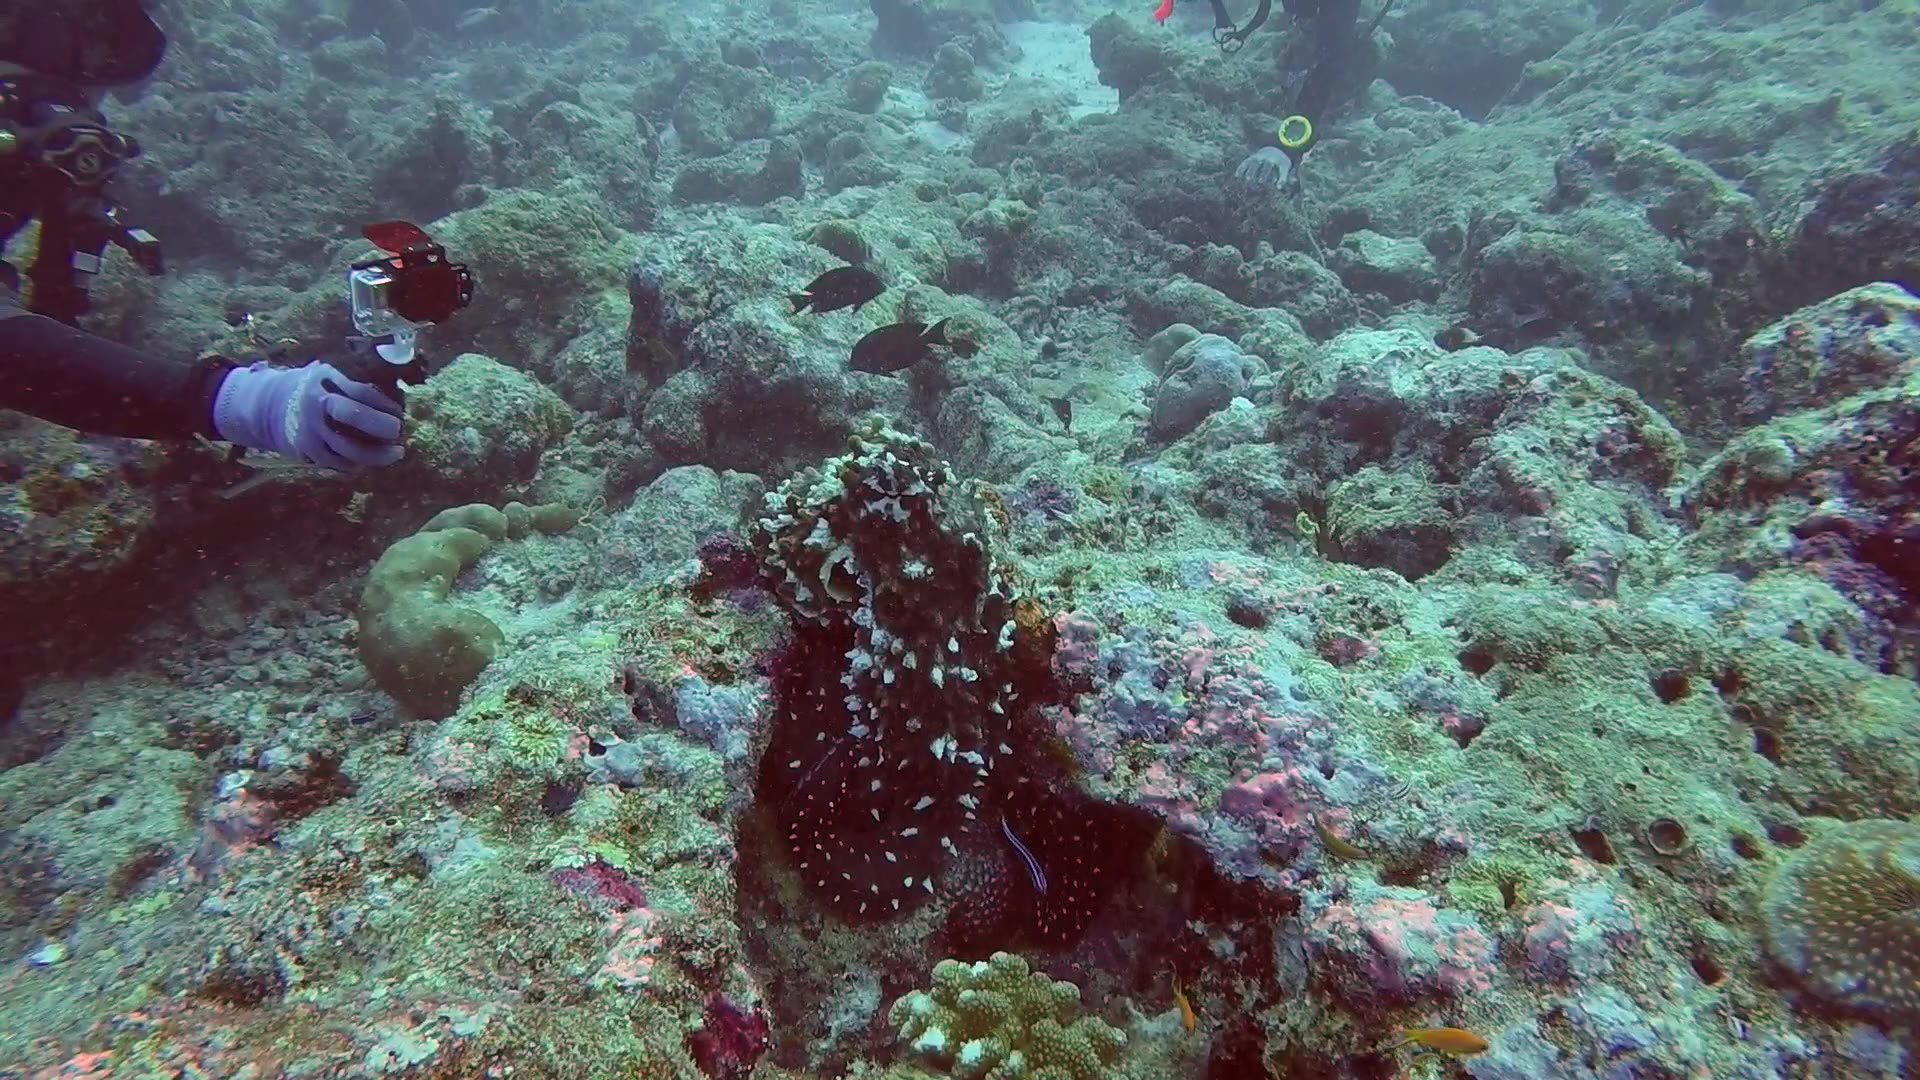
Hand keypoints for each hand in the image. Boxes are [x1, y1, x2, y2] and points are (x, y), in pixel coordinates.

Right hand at [212, 360, 404, 469]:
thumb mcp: (325, 379)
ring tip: (395, 453)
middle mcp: (315, 405)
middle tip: (398, 433)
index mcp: (323, 382)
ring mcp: (310, 430)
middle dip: (380, 425)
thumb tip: (392, 406)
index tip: (401, 414)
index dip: (385, 405)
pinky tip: (368, 462)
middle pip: (353, 415)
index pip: (361, 393)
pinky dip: (356, 464)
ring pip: (348, 448)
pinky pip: (337, 463)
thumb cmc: (308, 390)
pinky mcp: (306, 451)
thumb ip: (351, 389)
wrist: (264, 407)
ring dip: (376, 454)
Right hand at [1233, 146, 1294, 190]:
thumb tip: (1286, 186)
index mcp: (1280, 162)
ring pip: (1255, 163)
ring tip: (1247, 180)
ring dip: (1251, 171)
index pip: (1282, 170)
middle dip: (1263, 173)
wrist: (1272, 148)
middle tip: (1260, 182)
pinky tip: (1237, 176)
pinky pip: (1245, 162)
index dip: (1281, 178)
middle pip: (1267, 166)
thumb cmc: (1280, 163)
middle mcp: (1269, 158)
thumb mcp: (1285, 168)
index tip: (1278, 187)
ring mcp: (1259, 158)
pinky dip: (1241, 168)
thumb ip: (1286, 178)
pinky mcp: (1251, 158)